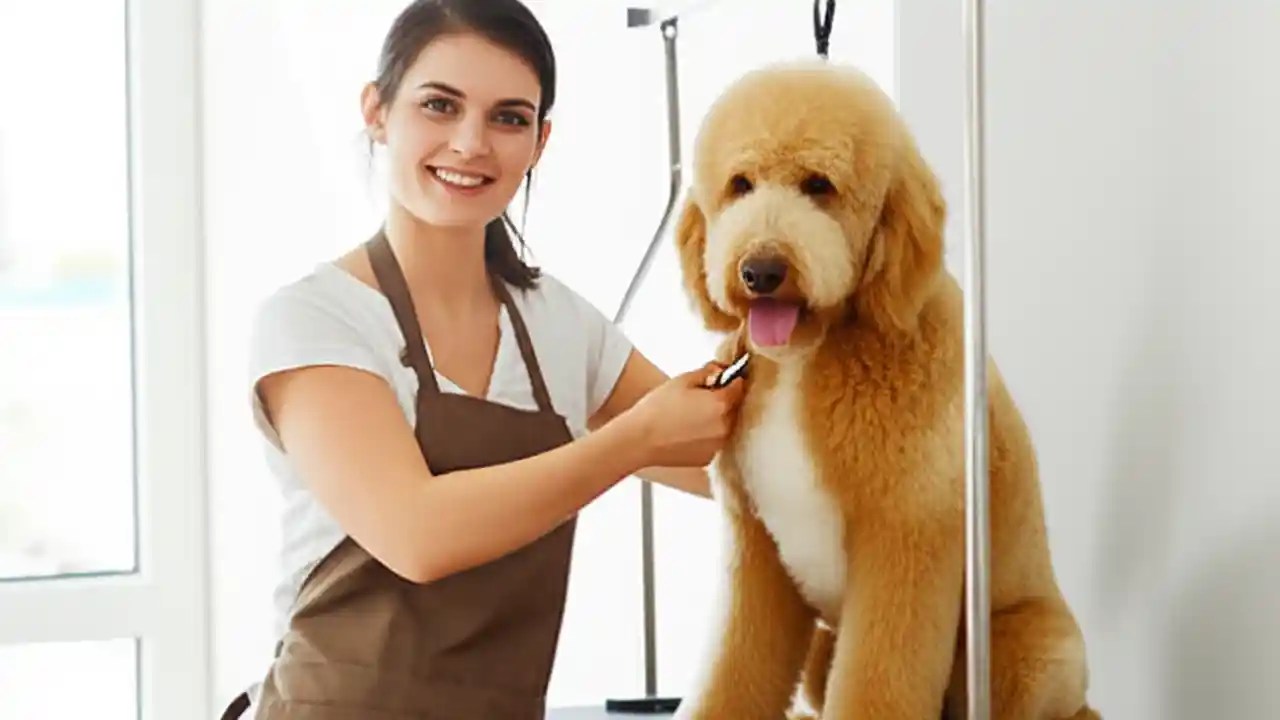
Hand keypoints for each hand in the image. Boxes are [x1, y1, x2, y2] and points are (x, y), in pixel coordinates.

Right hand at [620, 361, 746, 467]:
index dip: (730, 379)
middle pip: (735, 406)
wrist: (639, 440)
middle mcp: (725, 426)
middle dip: (723, 399)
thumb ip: (708, 372)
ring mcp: (718, 445)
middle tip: (701, 397)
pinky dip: (708, 435)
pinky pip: (716, 441)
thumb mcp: (682, 381)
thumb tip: (721, 370)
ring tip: (692, 416)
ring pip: (727, 425)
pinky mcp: (709, 458)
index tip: (721, 379)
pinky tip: (689, 431)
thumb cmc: (657, 409)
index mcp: (721, 403)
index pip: (740, 386)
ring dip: (717, 418)